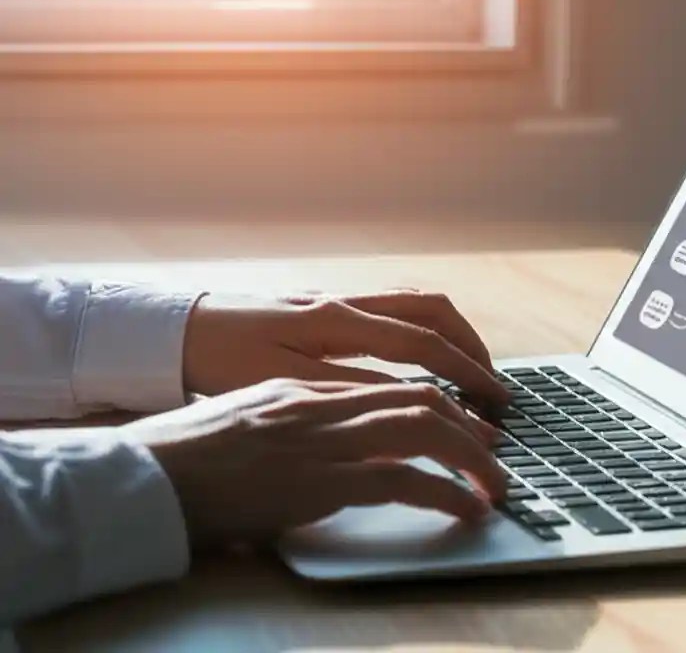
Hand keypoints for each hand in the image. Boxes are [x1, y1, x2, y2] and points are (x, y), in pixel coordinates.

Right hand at [125, 378, 504, 547]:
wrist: (143, 476)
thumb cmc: (183, 456)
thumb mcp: (247, 418)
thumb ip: (294, 418)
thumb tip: (328, 438)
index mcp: (303, 385)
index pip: (389, 380)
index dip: (438, 400)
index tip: (466, 420)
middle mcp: (321, 403)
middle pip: (419, 394)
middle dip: (468, 421)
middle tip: (496, 447)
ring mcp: (323, 438)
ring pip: (423, 426)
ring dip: (470, 454)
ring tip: (495, 482)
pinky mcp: (321, 481)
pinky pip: (403, 480)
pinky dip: (445, 494)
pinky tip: (466, 510)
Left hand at [182, 290, 508, 408]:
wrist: (171, 330)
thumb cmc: (217, 362)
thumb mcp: (282, 382)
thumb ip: (348, 387)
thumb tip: (409, 396)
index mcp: (338, 320)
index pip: (423, 344)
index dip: (466, 374)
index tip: (494, 403)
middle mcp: (346, 302)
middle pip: (433, 311)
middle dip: (472, 348)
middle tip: (495, 386)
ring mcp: (337, 300)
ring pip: (416, 304)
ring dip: (453, 334)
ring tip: (471, 370)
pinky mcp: (325, 307)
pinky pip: (393, 308)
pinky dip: (424, 329)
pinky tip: (425, 354)